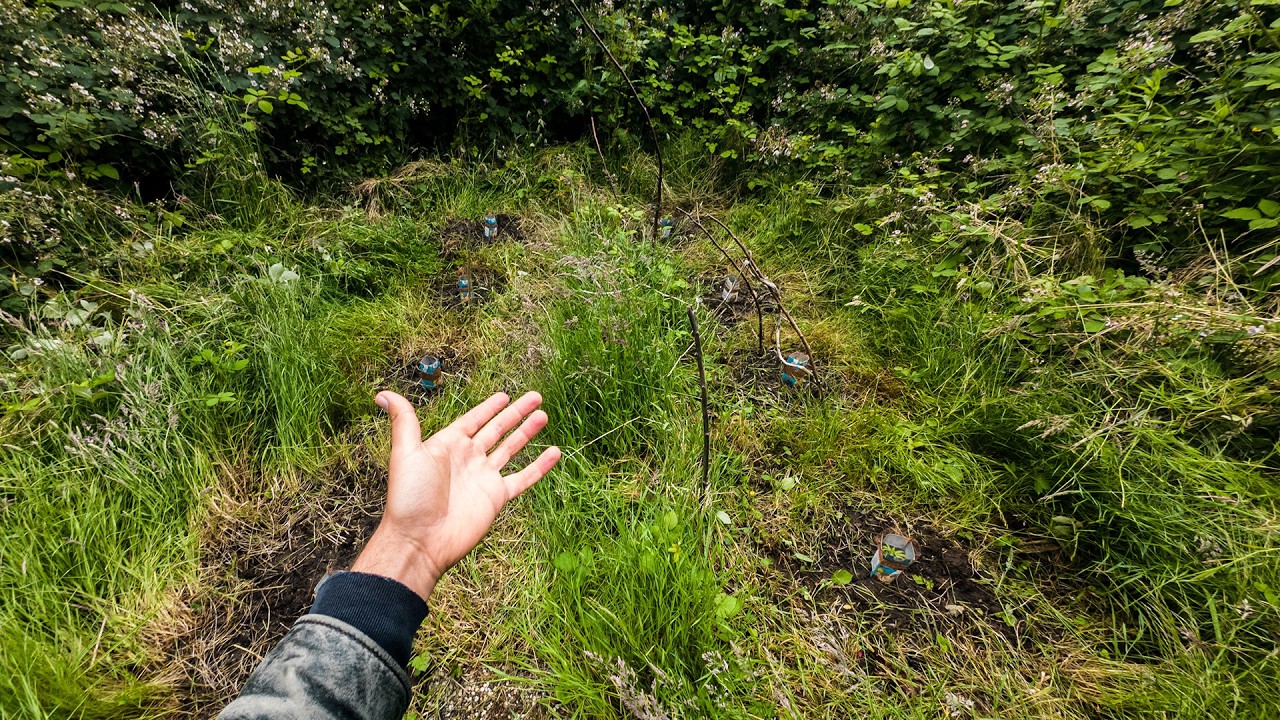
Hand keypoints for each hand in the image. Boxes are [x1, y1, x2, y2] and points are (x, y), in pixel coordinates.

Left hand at [352, 390, 560, 600]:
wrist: (420, 540)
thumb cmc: (409, 497)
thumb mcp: (405, 452)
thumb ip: (404, 421)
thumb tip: (381, 393)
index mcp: (448, 445)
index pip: (474, 419)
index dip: (490, 407)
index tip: (506, 395)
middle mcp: (468, 458)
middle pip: (497, 429)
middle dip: (516, 413)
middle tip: (535, 396)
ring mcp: (484, 478)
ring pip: (512, 449)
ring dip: (527, 432)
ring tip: (544, 416)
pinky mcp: (496, 497)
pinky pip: (523, 478)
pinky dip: (539, 466)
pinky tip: (554, 453)